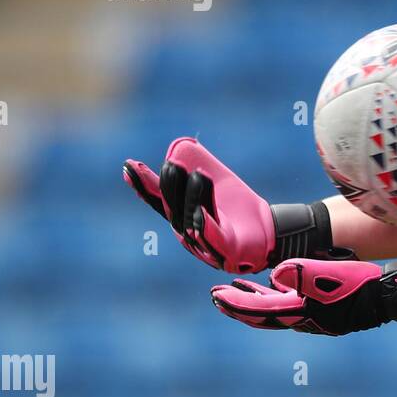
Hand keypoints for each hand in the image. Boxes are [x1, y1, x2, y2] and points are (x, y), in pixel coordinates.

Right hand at [124, 137, 341, 272]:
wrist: (268, 230)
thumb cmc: (236, 206)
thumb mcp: (215, 179)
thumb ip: (198, 163)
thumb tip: (179, 146)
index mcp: (180, 214)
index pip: (158, 198)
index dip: (144, 184)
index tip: (128, 165)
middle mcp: (187, 231)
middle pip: (174, 208)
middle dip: (171, 187)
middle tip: (173, 164)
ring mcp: (205, 244)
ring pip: (194, 220)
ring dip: (193, 199)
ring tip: (198, 175)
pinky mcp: (227, 251)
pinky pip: (214, 238)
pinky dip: (205, 226)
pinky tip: (201, 213)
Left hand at [210, 256, 396, 335]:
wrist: (389, 295)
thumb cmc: (360, 283)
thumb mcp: (329, 273)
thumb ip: (300, 272)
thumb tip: (273, 274)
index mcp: (300, 312)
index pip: (258, 311)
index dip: (235, 303)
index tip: (215, 296)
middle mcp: (303, 319)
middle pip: (262, 315)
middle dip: (239, 304)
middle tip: (217, 295)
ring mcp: (314, 317)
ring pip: (275, 310)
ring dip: (255, 300)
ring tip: (238, 289)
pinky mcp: (324, 310)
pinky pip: (291, 305)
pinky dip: (276, 297)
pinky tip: (274, 286)